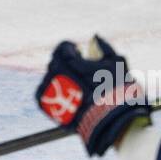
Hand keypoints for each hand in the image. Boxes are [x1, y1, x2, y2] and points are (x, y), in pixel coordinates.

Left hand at [35, 36, 149, 155]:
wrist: (111, 121)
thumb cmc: (117, 90)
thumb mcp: (116, 63)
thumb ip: (104, 48)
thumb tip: (96, 38)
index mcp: (70, 60)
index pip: (63, 47)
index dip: (71, 48)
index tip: (79, 53)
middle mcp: (56, 73)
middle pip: (55, 62)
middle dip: (65, 63)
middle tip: (78, 70)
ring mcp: (50, 90)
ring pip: (49, 78)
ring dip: (59, 78)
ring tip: (74, 86)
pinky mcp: (46, 106)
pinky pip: (43, 94)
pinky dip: (51, 92)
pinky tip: (65, 96)